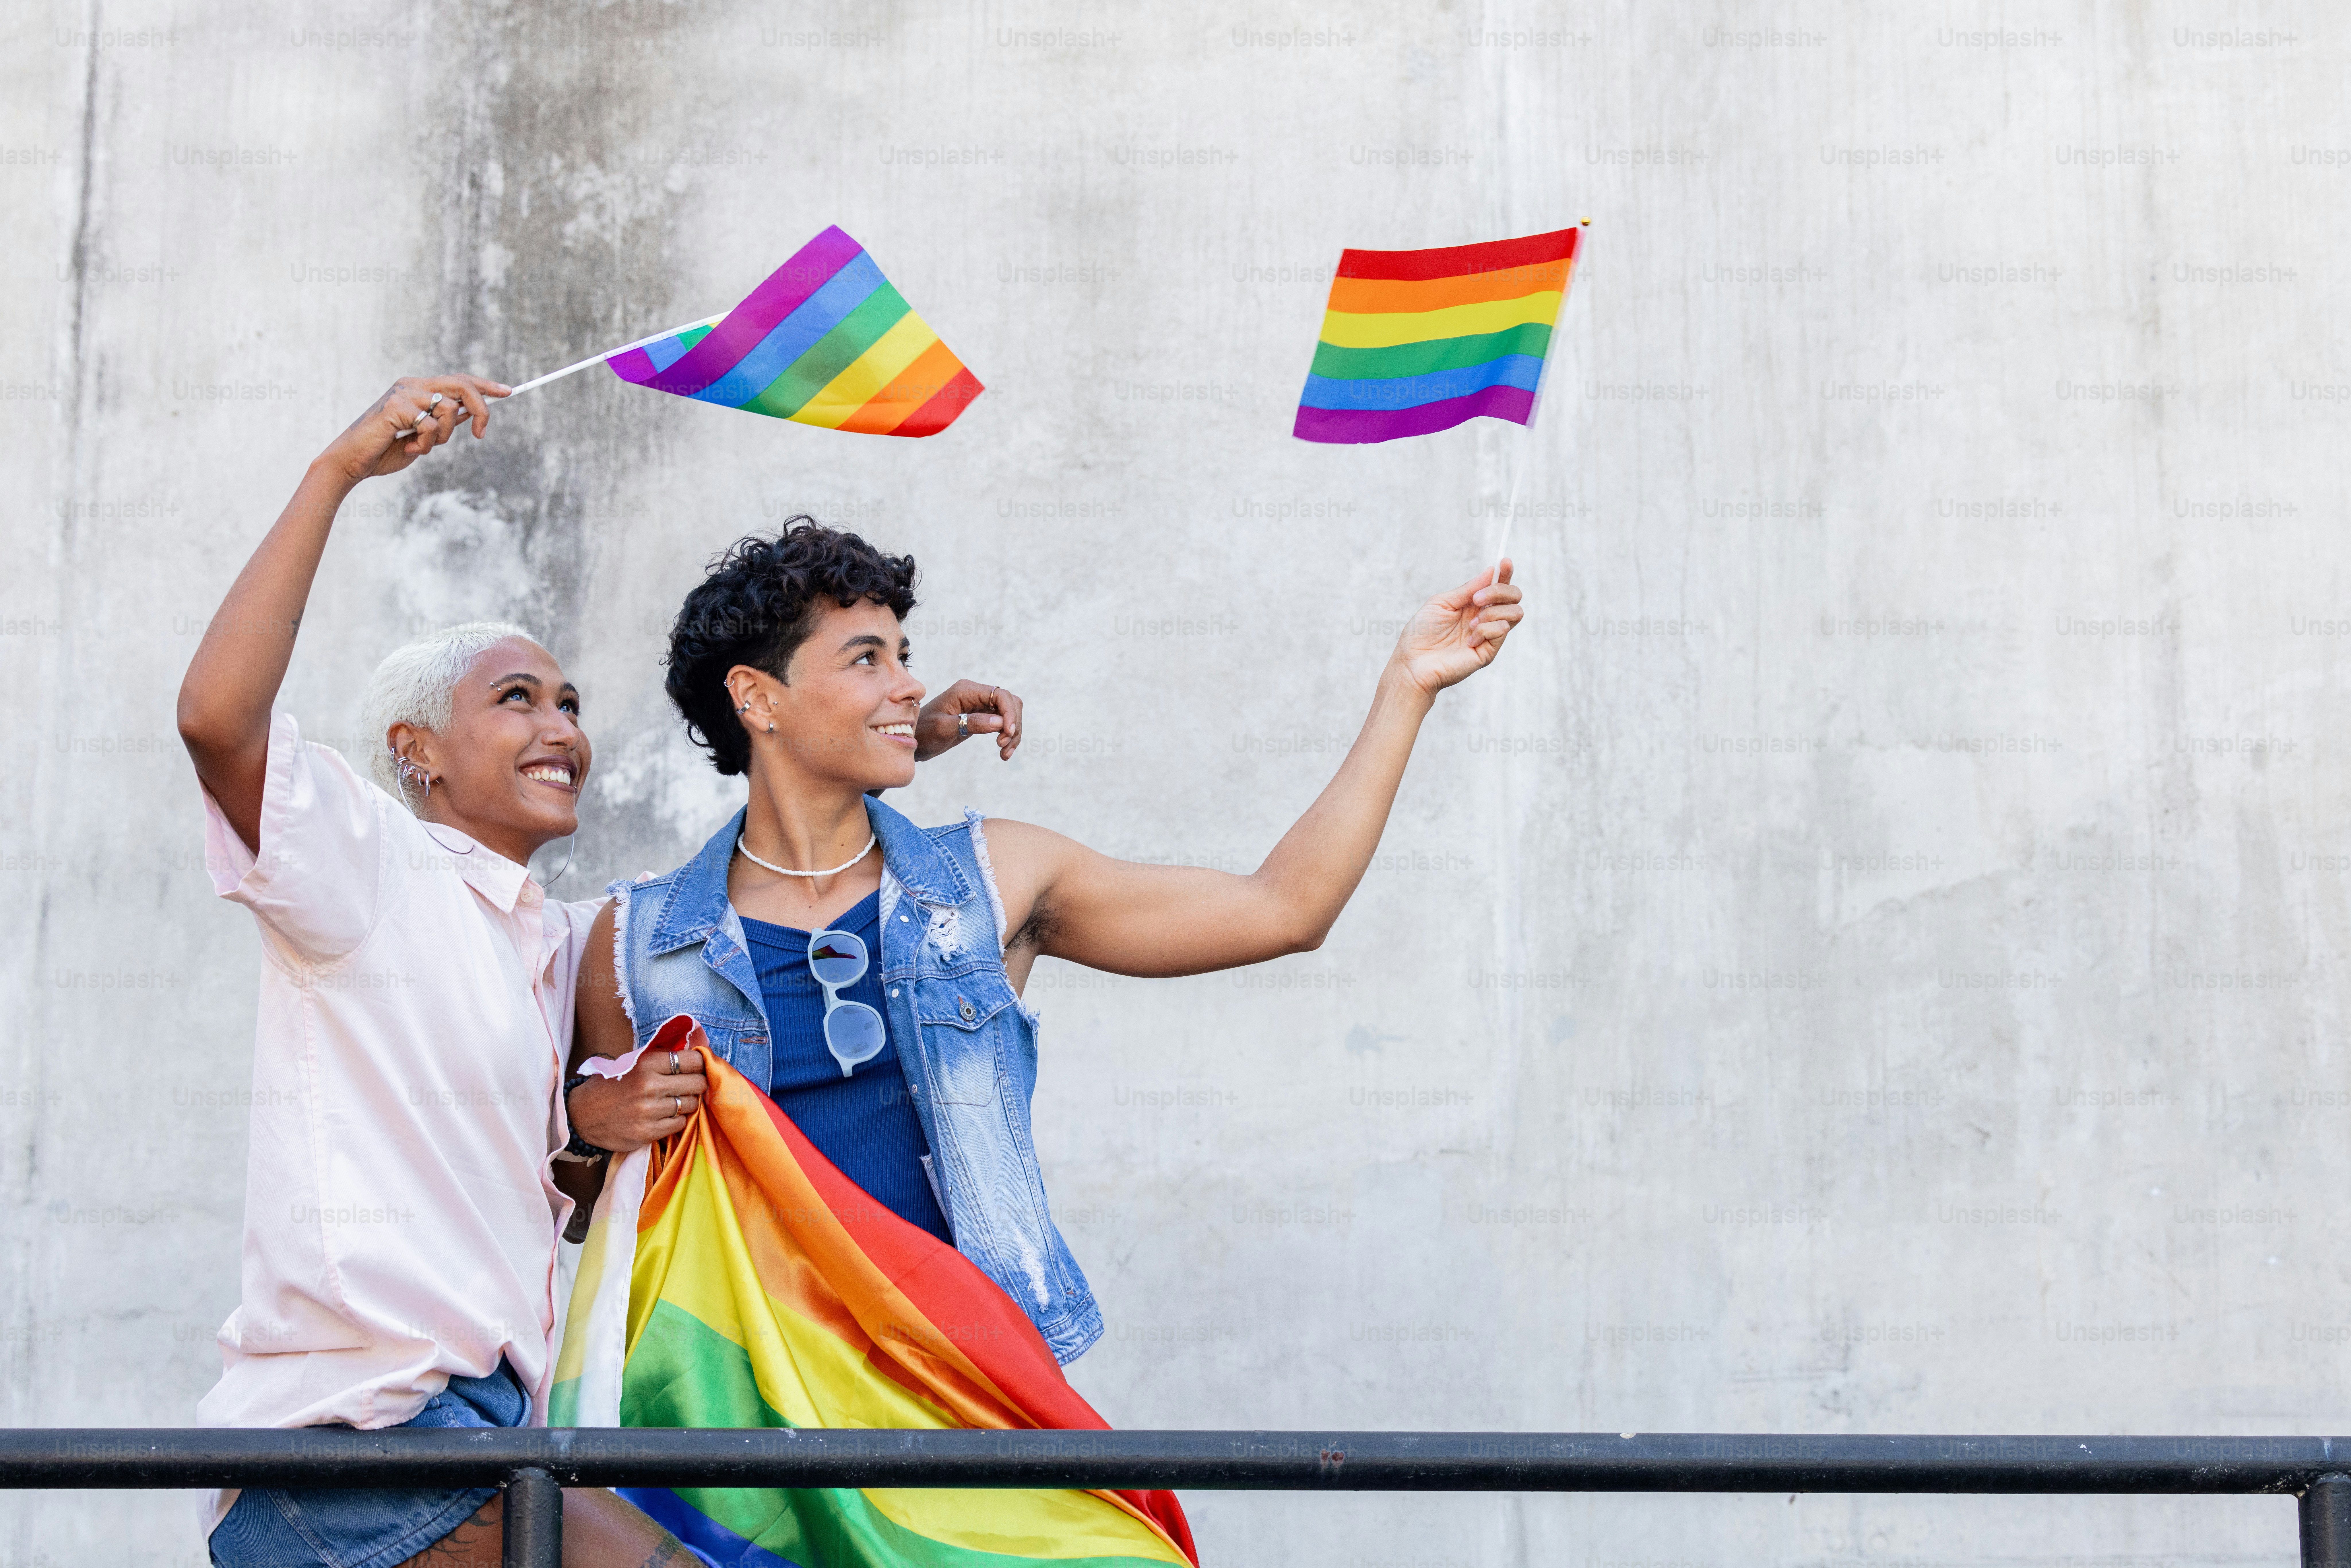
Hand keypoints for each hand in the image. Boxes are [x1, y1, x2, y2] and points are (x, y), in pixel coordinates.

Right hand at [317, 374, 508, 485]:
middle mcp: (411, 385)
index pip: (459, 380)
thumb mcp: (424, 435)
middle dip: (481, 409)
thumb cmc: (387, 450)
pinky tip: (407, 449)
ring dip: (443, 437)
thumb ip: (444, 422)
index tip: (508, 392)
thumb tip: (473, 413)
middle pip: (461, 386)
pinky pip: (431, 425)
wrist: (353, 462)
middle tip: (481, 434)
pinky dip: (425, 444)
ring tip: (419, 447)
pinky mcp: (395, 407)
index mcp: (418, 388)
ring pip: (449, 409)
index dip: (485, 385)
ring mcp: (403, 394)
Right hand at [566, 1045, 707, 1154]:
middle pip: (697, 1083)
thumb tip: (693, 1054)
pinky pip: (679, 1124)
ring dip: (688, 1103)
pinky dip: (677, 1120)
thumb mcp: (631, 1063)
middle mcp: (649, 1085)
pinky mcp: (647, 1132)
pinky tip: (665, 1116)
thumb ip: (659, 1058)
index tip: (697, 1068)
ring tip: (676, 1101)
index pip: (692, 1060)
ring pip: (691, 1105)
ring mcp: (649, 1111)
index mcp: (646, 1063)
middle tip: (692, 1086)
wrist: (580, 1116)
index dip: (699, 1064)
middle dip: (698, 1084)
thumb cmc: (609, 1086)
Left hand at [915, 679, 1023, 760]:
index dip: (1009, 713)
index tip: (1008, 733)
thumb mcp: (944, 729)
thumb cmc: (924, 732)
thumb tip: (1000, 722)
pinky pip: (1003, 723)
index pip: (1000, 695)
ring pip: (1009, 713)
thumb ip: (971, 723)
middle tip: (1003, 745)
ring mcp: (979, 705)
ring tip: (1005, 753)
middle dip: (1013, 724)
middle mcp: (975, 694)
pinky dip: (1007, 737)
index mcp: (966, 690)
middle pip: (1009, 702)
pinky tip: (1003, 752)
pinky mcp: (981, 717)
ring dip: (1013, 733)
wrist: (914, 741)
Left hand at [1390, 560, 1523, 697]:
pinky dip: (1486, 629)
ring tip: (1471, 623)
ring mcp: (1489, 635)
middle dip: (1500, 591)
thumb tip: (1491, 571)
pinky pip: (1502, 630)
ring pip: (1515, 613)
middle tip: (1477, 599)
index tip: (1505, 562)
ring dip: (1492, 611)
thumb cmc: (1422, 632)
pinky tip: (1469, 639)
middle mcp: (1485, 618)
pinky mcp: (1489, 651)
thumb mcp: (1442, 602)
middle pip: (1514, 597)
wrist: (1413, 660)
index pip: (1499, 586)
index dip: (1505, 573)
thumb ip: (1468, 589)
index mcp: (1474, 605)